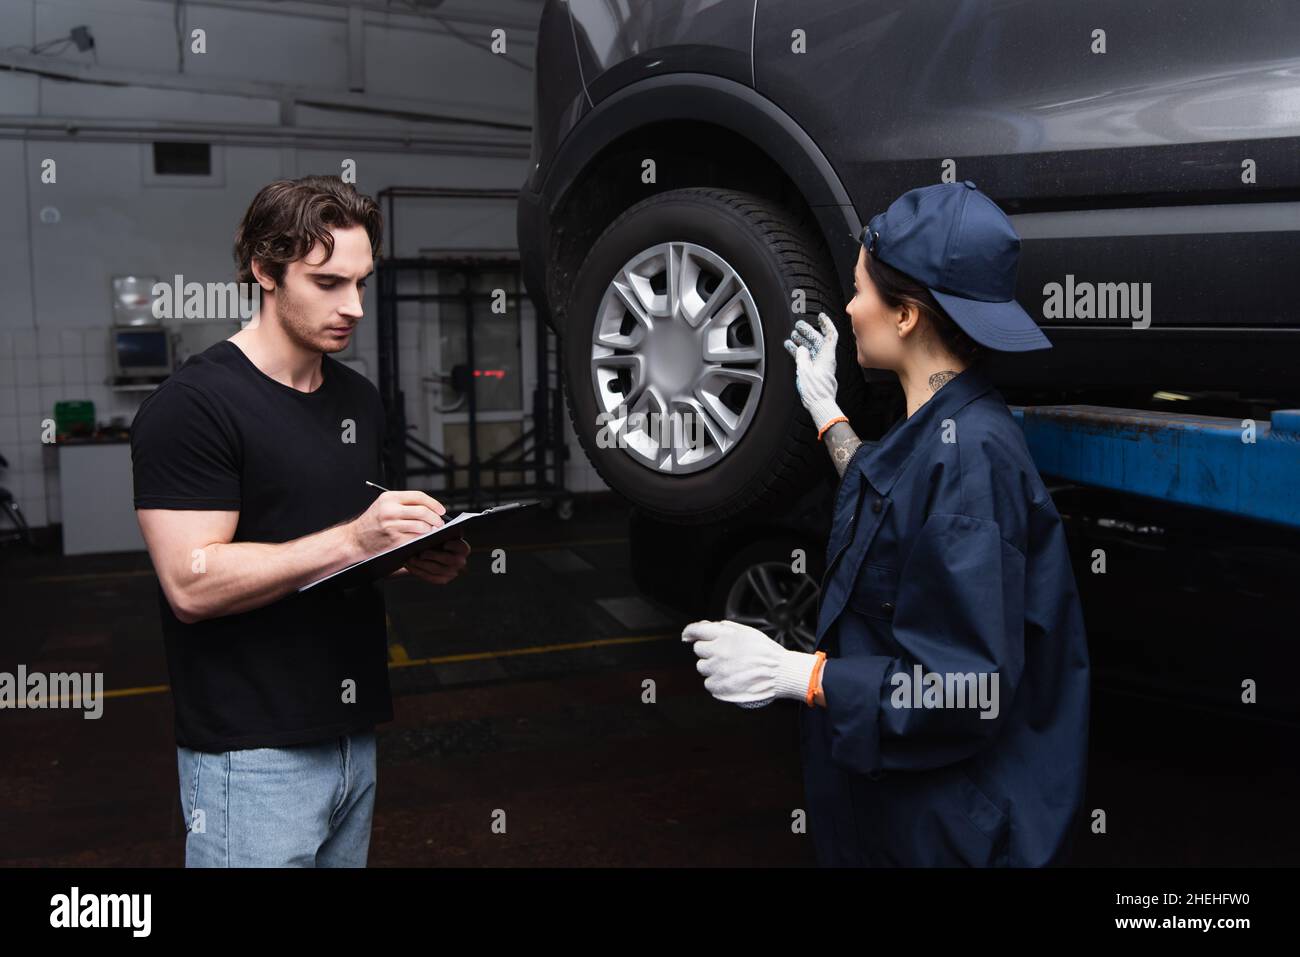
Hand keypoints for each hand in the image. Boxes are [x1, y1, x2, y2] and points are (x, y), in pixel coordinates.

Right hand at [350, 490, 444, 556]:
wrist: (355, 539)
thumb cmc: (372, 522)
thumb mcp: (384, 505)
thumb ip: (404, 503)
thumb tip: (431, 508)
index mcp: (389, 498)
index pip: (418, 496)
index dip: (434, 503)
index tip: (441, 510)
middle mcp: (390, 510)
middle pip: (423, 511)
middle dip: (436, 518)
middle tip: (440, 523)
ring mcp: (392, 526)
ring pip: (422, 526)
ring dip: (430, 529)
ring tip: (431, 531)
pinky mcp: (394, 540)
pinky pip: (416, 538)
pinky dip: (423, 539)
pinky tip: (423, 539)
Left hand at [402, 537, 469, 585]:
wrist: (438, 553)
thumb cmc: (439, 541)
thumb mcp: (441, 535)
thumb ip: (439, 533)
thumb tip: (432, 531)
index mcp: (463, 548)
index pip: (461, 547)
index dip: (453, 546)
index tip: (444, 544)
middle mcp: (460, 562)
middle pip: (448, 559)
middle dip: (433, 556)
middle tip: (421, 553)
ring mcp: (452, 572)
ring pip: (436, 569)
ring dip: (421, 565)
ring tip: (411, 559)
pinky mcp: (443, 579)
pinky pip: (430, 577)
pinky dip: (418, 572)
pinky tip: (410, 566)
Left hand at [682, 619, 819, 707]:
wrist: (779, 672)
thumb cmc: (766, 652)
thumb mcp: (746, 631)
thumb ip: (724, 628)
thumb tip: (706, 627)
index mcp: (724, 636)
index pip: (696, 630)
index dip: (690, 632)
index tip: (687, 636)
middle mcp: (717, 652)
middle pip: (699, 650)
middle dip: (708, 651)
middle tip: (724, 655)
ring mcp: (717, 670)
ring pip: (702, 667)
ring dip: (712, 667)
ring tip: (730, 668)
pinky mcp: (719, 686)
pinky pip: (709, 683)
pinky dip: (717, 682)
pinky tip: (730, 679)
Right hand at [782, 312, 844, 431]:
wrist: (820, 406)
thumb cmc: (816, 392)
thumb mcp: (805, 370)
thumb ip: (802, 356)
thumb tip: (801, 349)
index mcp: (827, 357)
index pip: (830, 335)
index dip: (826, 324)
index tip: (820, 316)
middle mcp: (826, 360)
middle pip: (818, 340)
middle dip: (809, 331)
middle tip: (799, 325)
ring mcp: (821, 366)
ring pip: (812, 348)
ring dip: (803, 341)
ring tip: (793, 336)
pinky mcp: (816, 372)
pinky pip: (808, 357)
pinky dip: (799, 352)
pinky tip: (791, 349)